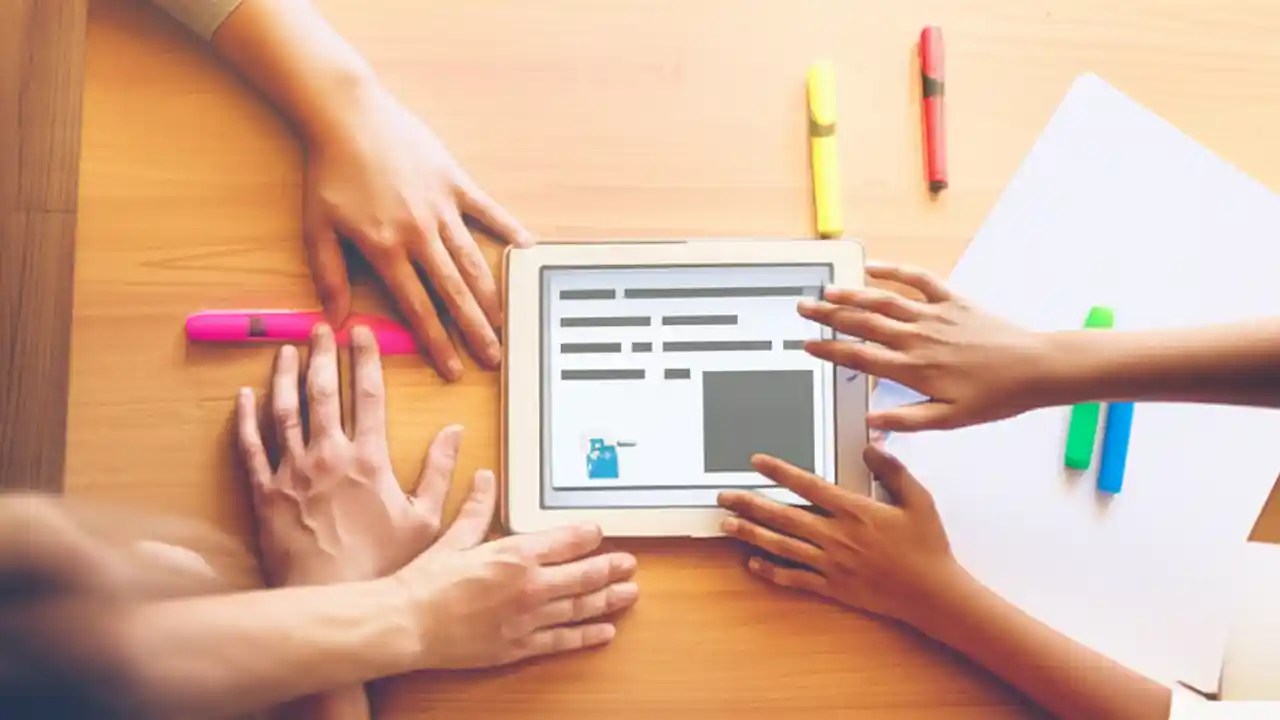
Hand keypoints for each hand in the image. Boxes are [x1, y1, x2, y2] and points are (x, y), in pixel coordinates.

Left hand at [236, 323, 461, 585]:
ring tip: (285, 349)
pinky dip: (245, 420)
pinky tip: (244, 397)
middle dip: (322, 354)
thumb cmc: (382, 566)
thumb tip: (454, 433)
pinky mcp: (265, 494)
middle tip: (320, 328)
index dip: (365, 358)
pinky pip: (250, 449)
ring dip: (285, 376)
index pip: (368, 394)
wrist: (332, 599)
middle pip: (323, 392)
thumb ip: (441, 472)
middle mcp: (328, 456)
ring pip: (285, 411)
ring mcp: (293, 473)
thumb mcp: (427, 519)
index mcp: (369, 459)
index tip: (361, 332)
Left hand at [303, 85, 532, 380]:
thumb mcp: (317, 226)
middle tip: (494, 358)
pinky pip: (487, 211)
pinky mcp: (454, 182)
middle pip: (454, 292)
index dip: (437, 342)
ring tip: (507, 321)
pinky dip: (508, 229)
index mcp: (385, 248)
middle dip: (475, 330)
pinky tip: (527, 249)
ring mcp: (441, 207)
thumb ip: (329, 275)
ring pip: (473, 260)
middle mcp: (419, 233)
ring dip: (492, 295)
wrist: (347, 115)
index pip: (417, 307)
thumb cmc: (329, 170)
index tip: (453, 368)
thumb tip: (335, 319)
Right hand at [390, 473, 639, 668]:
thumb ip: (477, 509)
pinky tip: (605, 631)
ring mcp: (527, 619)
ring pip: (579, 607)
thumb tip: (486, 479)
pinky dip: (586, 636)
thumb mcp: (454, 538)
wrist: (405, 625)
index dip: (588, 536)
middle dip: (611, 568)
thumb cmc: (425, 582)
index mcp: (515, 555)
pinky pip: (562, 641)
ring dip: (608, 600)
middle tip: (630, 564)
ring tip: (629, 593)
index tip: (600, 533)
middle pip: (583, 575)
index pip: (566, 541)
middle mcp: (529, 586)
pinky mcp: (518, 646)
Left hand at [716, 445, 966, 626]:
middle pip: (784, 516)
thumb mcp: (918, 500)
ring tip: (727, 524)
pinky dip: (771, 571)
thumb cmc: (927, 545)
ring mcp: (831, 563)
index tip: (757, 461)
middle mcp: (836, 536)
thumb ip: (892, 471)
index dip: (779, 472)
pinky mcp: (832, 587)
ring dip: (752, 534)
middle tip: (724, 496)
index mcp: (855, 511)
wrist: (932, 593)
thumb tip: (872, 446)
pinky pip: (795, 578)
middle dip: (750, 503)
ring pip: (782, 546)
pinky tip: (753, 564)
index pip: (808, 486)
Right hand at [799, 262, 1051, 431]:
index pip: (861, 357)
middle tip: (803, 309)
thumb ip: (906, 420)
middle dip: (829, 315)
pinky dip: (894, 271)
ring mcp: (934, 316)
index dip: (831, 351)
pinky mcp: (953, 301)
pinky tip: (874, 267)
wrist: (1035, 368)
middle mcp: (918, 338)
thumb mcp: (949, 420)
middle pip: (864, 323)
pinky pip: (918, 280)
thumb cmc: (996, 396)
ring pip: (884, 300)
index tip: (808, 346)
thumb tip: (871, 424)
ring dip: (852, 294)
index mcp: (914, 369)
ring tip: (826, 291)